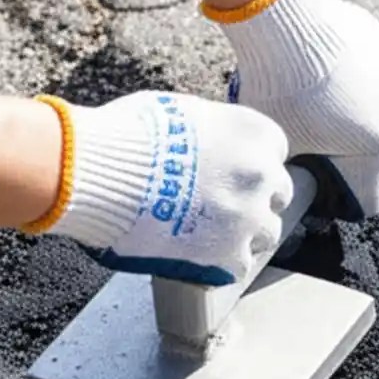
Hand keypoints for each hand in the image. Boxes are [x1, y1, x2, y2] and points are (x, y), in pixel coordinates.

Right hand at [49, 92, 291, 285]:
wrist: (100, 172)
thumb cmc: (128, 136)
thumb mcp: (180, 113)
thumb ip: (210, 131)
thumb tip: (208, 142)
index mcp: (253, 133)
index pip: (274, 153)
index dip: (250, 165)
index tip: (232, 174)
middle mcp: (261, 174)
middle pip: (277, 194)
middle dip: (254, 200)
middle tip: (223, 207)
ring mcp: (248, 217)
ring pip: (265, 233)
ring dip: (242, 234)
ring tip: (208, 235)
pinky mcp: (229, 254)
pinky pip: (238, 264)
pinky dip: (220, 263)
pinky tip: (196, 254)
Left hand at [227, 2, 378, 220]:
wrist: (290, 23)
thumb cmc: (280, 87)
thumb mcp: (282, 145)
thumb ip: (297, 175)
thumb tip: (294, 189)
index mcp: (375, 152)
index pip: (371, 201)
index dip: (344, 203)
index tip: (325, 192)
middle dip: (359, 166)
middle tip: (326, 153)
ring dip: (370, 129)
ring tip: (334, 115)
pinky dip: (374, 96)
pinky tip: (344, 86)